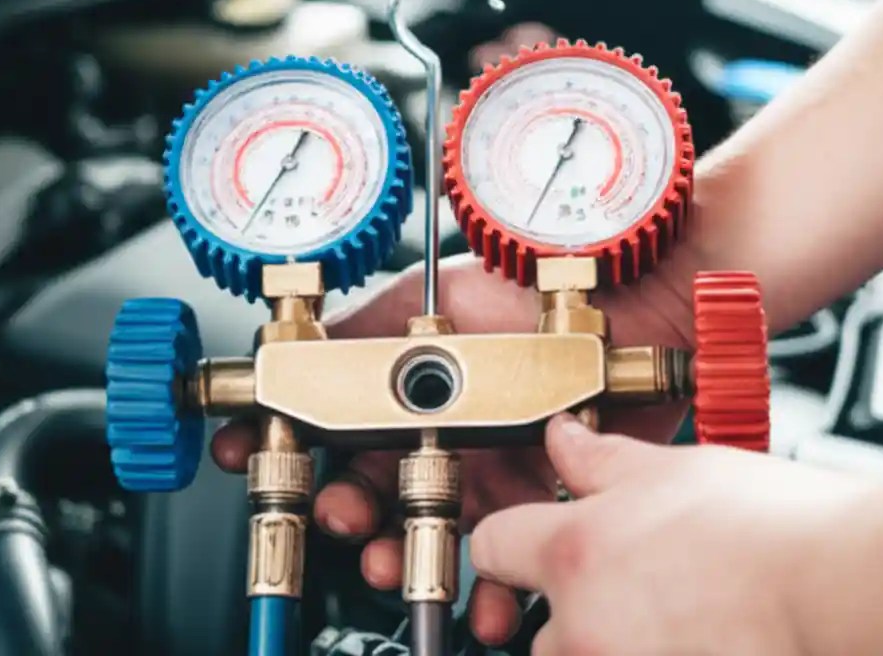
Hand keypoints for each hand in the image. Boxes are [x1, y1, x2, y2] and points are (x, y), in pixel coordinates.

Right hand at [210, 253, 698, 643]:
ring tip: (394, 568)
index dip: (304, 455)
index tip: (258, 461)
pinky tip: (482, 600)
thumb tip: (302, 344)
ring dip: (407, 562)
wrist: (623, 297)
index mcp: (414, 392)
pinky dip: (494, 589)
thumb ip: (366, 320)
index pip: (345, 434)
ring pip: (439, 534)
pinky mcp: (544, 492)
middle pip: (382, 494)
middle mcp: (450, 433)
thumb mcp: (433, 292)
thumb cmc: (529, 283)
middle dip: (350, 518)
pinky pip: (514, 553)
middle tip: (343, 521)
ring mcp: (495, 465)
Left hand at [471, 413, 863, 654]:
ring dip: (616, 649)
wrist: (847, 592)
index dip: (512, 542)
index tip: (529, 547)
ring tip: (686, 624)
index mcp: (574, 553)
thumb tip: (563, 441)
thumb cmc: (779, 533)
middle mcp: (581, 626)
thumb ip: (604, 463)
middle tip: (646, 594)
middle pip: (540, 628)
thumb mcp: (679, 471)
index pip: (492, 547)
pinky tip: (706, 637)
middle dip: (578, 615)